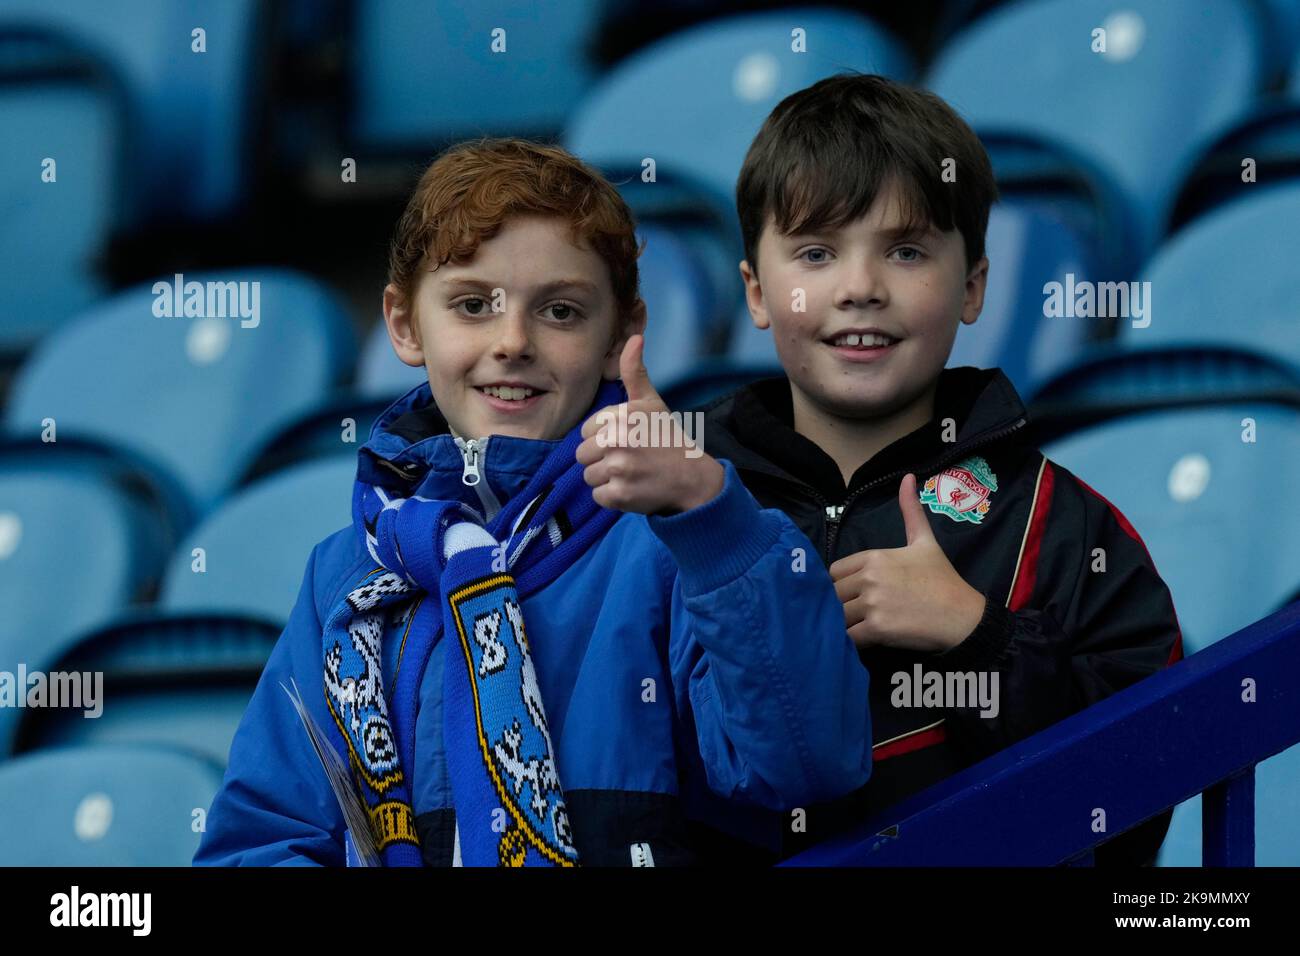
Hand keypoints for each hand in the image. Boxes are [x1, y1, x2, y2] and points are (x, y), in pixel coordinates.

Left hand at [576, 334, 724, 514]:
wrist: (693, 478)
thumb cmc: (668, 439)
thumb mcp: (652, 403)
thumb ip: (635, 372)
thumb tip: (635, 337)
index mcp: (622, 416)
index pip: (586, 430)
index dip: (603, 437)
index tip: (627, 440)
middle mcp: (619, 440)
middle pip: (582, 454)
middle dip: (601, 459)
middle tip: (629, 459)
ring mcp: (619, 469)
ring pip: (588, 476)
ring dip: (606, 479)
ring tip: (631, 474)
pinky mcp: (620, 495)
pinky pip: (597, 496)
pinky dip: (612, 497)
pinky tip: (632, 489)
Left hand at [829, 473, 986, 651]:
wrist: (963, 616)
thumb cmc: (942, 580)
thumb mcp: (925, 542)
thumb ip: (911, 511)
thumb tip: (907, 477)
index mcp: (875, 557)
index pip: (834, 572)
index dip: (841, 584)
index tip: (855, 594)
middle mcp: (870, 577)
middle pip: (833, 594)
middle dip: (840, 605)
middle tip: (855, 614)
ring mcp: (873, 603)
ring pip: (837, 616)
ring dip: (842, 625)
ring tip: (856, 628)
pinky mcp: (878, 629)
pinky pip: (848, 637)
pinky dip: (849, 642)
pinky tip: (862, 641)